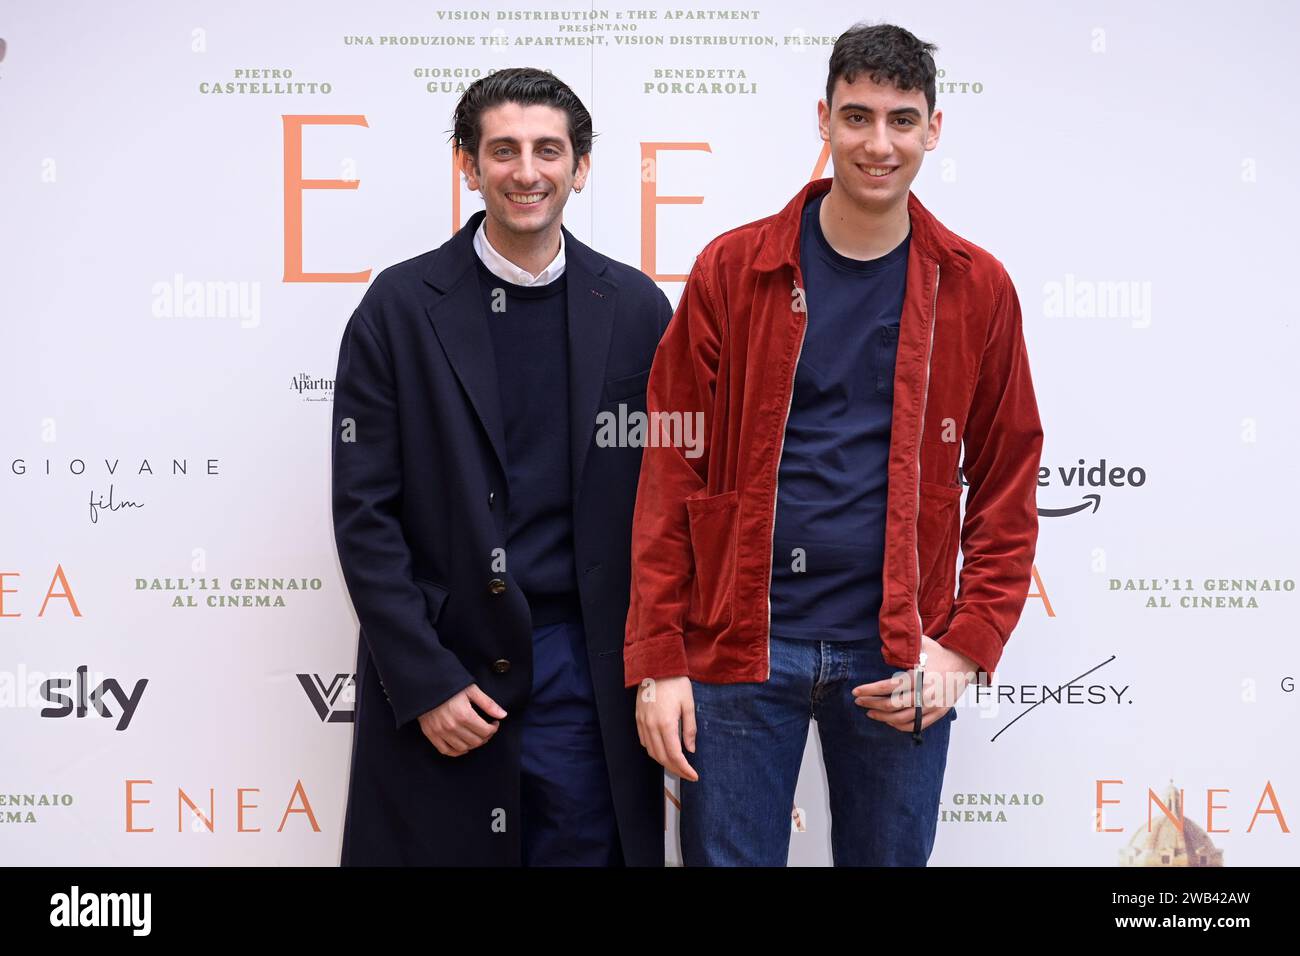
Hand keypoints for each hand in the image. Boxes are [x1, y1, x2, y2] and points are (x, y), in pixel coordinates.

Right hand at [418, 684, 506, 756]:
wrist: (426, 685)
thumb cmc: (450, 686)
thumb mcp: (471, 690)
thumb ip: (488, 704)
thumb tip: (503, 715)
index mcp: (465, 715)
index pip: (485, 731)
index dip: (493, 728)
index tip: (494, 723)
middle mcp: (453, 726)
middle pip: (476, 741)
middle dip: (485, 736)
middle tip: (486, 729)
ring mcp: (441, 732)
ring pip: (463, 748)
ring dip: (473, 744)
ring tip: (476, 736)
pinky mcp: (431, 734)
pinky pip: (446, 751)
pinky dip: (457, 752)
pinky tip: (463, 746)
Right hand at [634, 676, 698, 781]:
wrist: (655, 665)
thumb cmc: (675, 682)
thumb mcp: (689, 704)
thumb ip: (690, 729)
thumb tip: (690, 750)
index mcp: (666, 723)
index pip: (675, 755)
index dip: (684, 769)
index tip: (694, 776)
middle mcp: (651, 726)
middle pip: (661, 757)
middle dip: (675, 770)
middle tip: (687, 774)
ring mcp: (642, 723)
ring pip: (651, 752)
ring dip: (664, 762)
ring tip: (677, 765)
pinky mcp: (638, 718)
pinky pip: (644, 741)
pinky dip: (653, 750)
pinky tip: (663, 750)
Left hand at [851, 635, 976, 732]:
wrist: (965, 662)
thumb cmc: (939, 652)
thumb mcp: (921, 644)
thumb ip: (901, 646)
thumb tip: (881, 642)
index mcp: (918, 676)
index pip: (887, 688)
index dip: (869, 691)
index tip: (855, 692)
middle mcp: (925, 693)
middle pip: (892, 706)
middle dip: (871, 705)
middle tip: (859, 702)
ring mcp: (933, 705)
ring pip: (902, 719)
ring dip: (883, 717)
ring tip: (870, 712)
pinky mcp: (939, 713)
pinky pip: (916, 726)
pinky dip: (900, 726)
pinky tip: (889, 721)